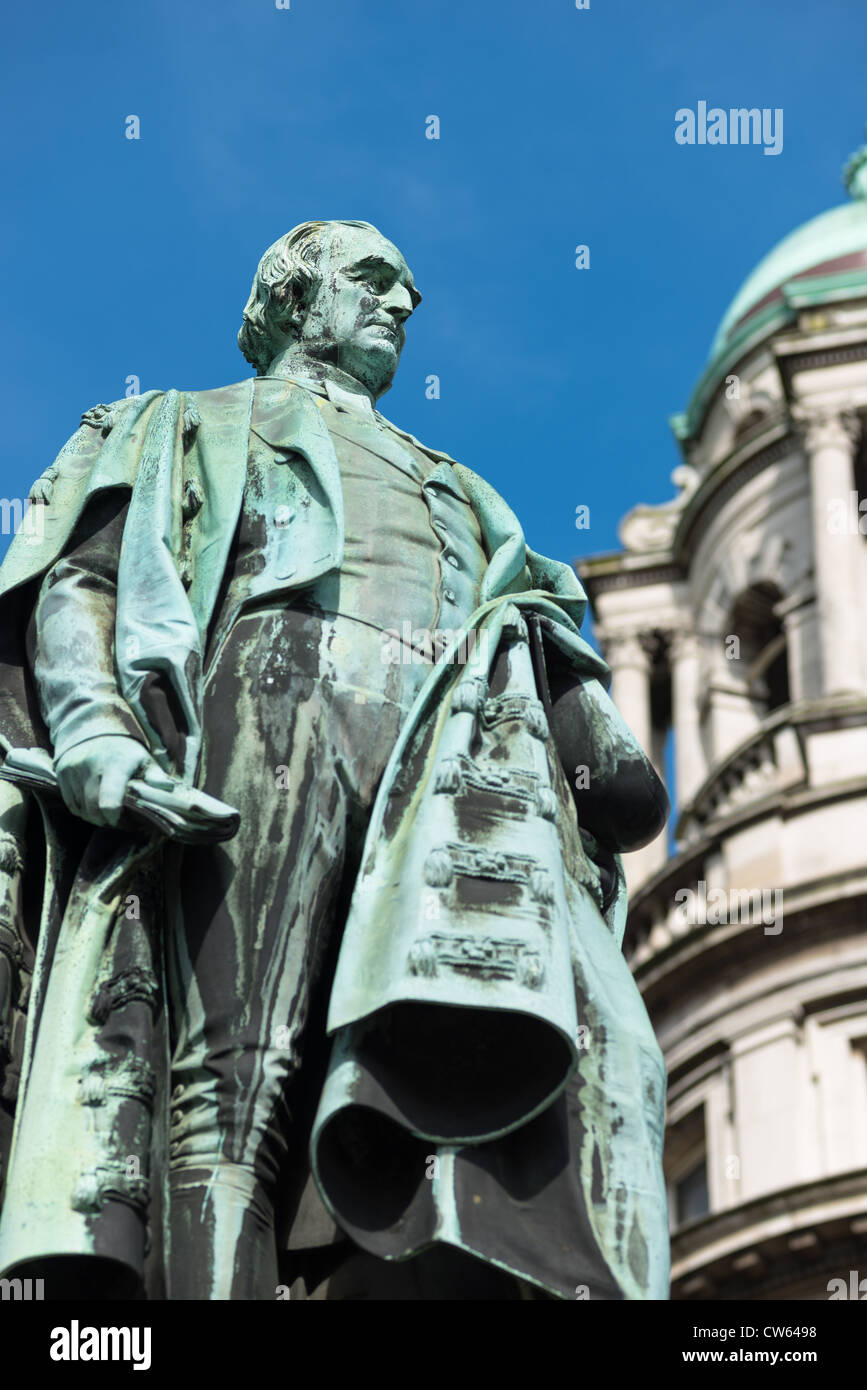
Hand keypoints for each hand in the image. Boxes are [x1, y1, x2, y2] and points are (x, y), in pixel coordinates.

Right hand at [55, 735, 172, 827]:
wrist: (94, 726)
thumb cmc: (124, 749)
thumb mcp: (143, 759)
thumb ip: (155, 776)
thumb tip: (168, 789)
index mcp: (115, 764)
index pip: (109, 802)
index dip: (115, 819)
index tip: (127, 821)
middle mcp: (90, 766)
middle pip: (94, 810)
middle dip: (108, 821)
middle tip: (120, 821)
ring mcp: (73, 770)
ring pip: (82, 810)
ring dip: (95, 817)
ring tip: (108, 814)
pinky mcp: (61, 774)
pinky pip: (71, 804)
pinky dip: (83, 811)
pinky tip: (94, 807)